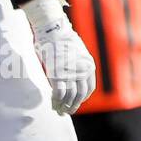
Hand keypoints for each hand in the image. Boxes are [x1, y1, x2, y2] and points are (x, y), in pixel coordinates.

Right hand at [23, 0, 95, 114]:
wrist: (51, 29)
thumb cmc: (58, 38)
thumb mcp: (74, 51)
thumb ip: (75, 63)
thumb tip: (70, 73)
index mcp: (88, 65)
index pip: (88, 88)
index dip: (82, 98)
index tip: (75, 103)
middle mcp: (82, 69)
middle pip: (80, 94)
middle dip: (74, 105)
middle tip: (67, 112)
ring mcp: (70, 72)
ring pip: (71, 96)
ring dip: (65, 106)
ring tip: (59, 111)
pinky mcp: (57, 74)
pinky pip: (59, 93)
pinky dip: (56, 100)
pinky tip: (53, 104)